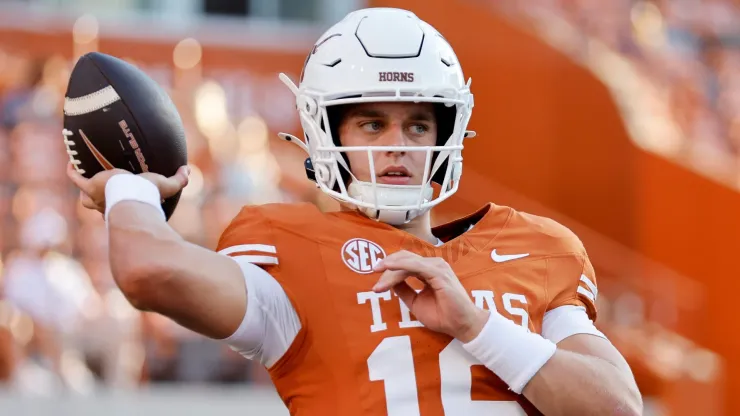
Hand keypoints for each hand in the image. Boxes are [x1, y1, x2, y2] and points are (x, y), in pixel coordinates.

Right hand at [67, 162, 189, 213]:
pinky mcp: (90, 187)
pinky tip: (71, 164)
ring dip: (84, 191)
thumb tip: (188, 171)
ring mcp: (97, 197)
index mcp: (126, 207)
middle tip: (103, 190)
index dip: (122, 203)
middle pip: (101, 206)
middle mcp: (109, 206)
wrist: (133, 196)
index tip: (126, 196)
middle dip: (100, 201)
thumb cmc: (149, 195)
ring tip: (82, 178)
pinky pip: (76, 179)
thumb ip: (179, 180)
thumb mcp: (167, 186)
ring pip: (85, 198)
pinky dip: (73, 172)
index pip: (122, 207)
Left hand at [373, 250, 489, 342]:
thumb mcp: (416, 303)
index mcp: (428, 270)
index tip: (375, 286)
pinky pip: (415, 265)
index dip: (388, 271)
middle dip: (386, 268)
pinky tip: (387, 268)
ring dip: (389, 270)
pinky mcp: (438, 273)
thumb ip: (404, 290)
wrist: (462, 326)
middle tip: (373, 282)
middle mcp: (433, 265)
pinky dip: (399, 265)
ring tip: (378, 284)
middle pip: (403, 259)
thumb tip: (388, 283)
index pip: (404, 263)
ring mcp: (436, 267)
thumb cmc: (443, 316)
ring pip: (406, 262)